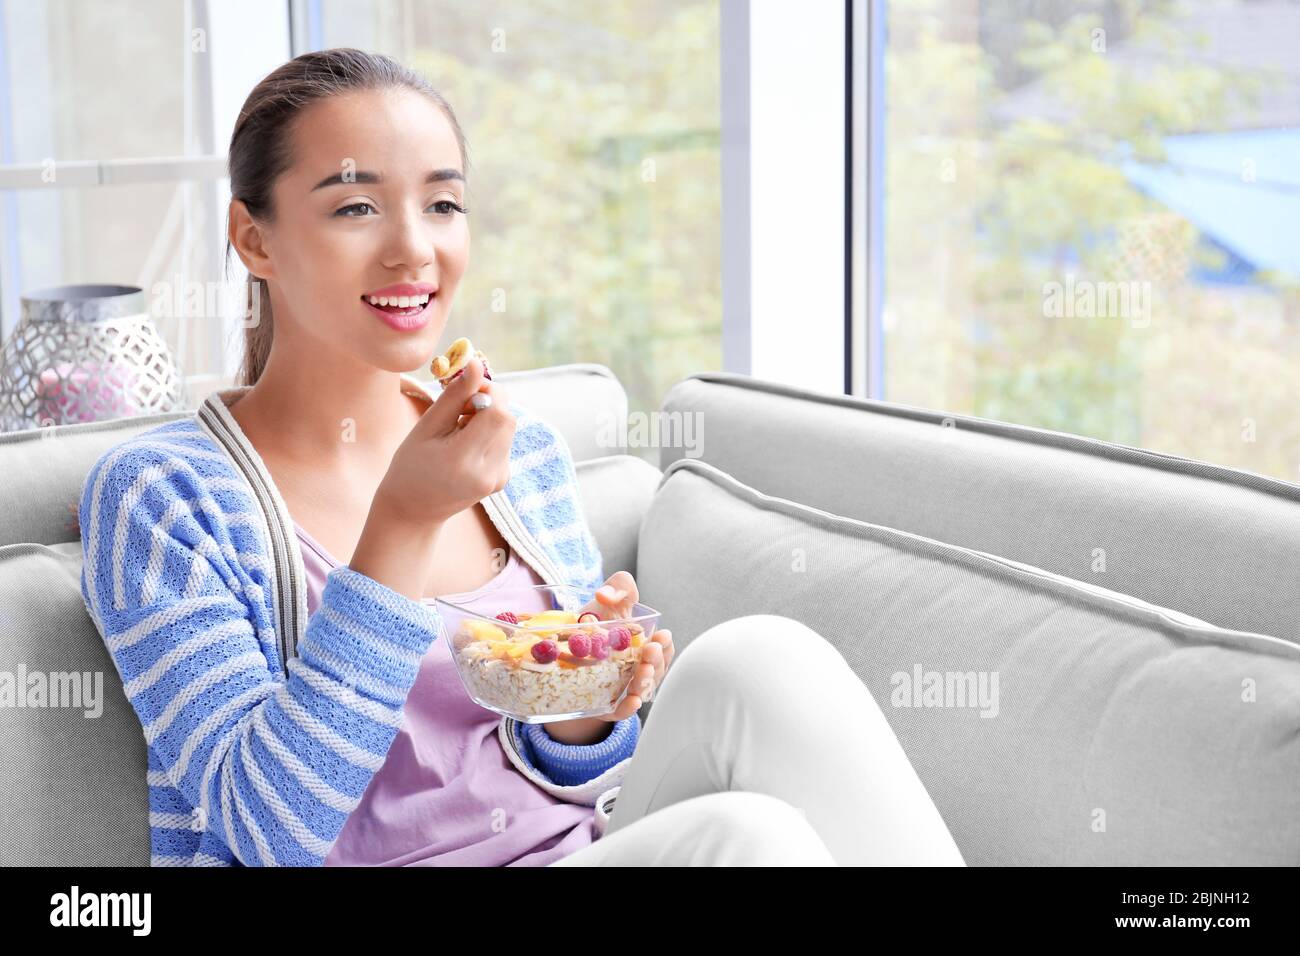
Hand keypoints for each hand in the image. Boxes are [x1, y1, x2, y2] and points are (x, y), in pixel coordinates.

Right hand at [372, 357, 515, 528]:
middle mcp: (488, 473)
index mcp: (464, 460)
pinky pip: (504, 441)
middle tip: (460, 407)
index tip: (466, 387)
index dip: (488, 391)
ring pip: (508, 428)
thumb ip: (455, 396)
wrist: (415, 509)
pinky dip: (489, 433)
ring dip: (489, 417)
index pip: (498, 413)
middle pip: (508, 418)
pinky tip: (465, 444)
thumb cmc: (411, 465)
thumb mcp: (427, 427)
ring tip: (459, 428)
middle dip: (489, 402)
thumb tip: (476, 363)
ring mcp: (498, 479)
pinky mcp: (502, 479)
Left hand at [582, 571, 673, 722]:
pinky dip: (628, 707)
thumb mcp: (607, 601)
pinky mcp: (607, 704)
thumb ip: (617, 588)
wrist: (560, 655)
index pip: (662, 647)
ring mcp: (625, 688)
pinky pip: (621, 710)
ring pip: (642, 690)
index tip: (661, 636)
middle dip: (656, 661)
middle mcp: (638, 668)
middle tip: (649, 653)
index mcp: (644, 644)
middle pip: (655, 669)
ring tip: (642, 674)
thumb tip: (605, 595)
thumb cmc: (593, 624)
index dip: (664, 643)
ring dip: (645, 683)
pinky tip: (632, 701)